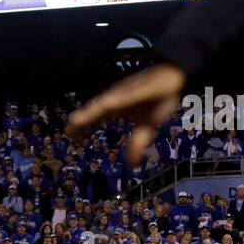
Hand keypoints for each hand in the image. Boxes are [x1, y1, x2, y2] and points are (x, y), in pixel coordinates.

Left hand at [67, 64, 186, 164]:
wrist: (175, 78)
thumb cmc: (157, 101)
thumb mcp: (148, 127)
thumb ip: (138, 143)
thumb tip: (132, 165)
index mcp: (116, 107)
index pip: (95, 117)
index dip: (82, 127)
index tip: (70, 138)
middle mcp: (116, 98)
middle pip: (95, 110)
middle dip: (81, 120)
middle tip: (68, 133)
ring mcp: (125, 91)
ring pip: (105, 102)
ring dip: (91, 111)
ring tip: (76, 120)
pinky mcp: (138, 87)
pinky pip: (125, 95)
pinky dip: (115, 100)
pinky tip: (106, 105)